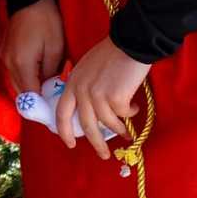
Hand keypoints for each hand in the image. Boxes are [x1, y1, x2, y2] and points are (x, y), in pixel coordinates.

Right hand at [2, 0, 67, 97]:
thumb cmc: (47, 22)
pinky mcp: (3, 50)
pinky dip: (24, 76)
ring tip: (47, 88)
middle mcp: (7, 63)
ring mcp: (3, 56)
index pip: (29, 95)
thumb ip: (52, 73)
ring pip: (16, 81)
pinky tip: (38, 74)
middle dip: (36, 98)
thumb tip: (49, 87)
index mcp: (21, 64)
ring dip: (29, 87)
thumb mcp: (56, 49)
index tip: (55, 110)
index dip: (41, 105)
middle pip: (20, 91)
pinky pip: (13, 71)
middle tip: (53, 101)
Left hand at [58, 36, 149, 160]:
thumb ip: (84, 88)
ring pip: (107, 123)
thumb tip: (89, 112)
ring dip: (119, 129)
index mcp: (72, 83)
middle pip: (86, 125)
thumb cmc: (112, 55)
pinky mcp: (115, 98)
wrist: (130, 42)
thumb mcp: (88, 69)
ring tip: (128, 132)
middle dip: (96, 143)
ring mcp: (97, 95)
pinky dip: (130, 114)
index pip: (61, 112)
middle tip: (103, 155)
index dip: (64, 130)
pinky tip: (135, 107)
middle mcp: (81, 90)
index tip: (70, 144)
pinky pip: (123, 115)